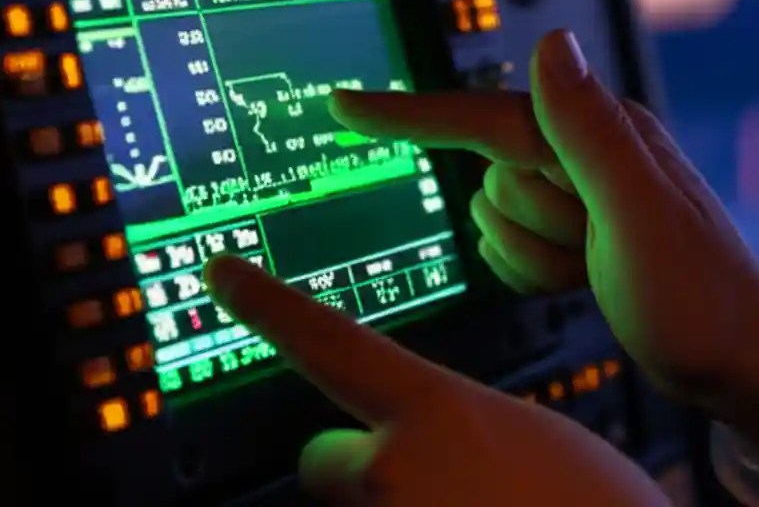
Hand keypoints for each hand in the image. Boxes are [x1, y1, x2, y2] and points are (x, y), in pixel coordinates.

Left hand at [203, 255, 669, 506]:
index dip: (268, 304)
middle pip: (326, 457)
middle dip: (361, 466)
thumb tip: (439, 445)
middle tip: (438, 486)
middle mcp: (389, 471)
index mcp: (434, 412)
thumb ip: (463, 429)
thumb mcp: (539, 439)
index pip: (328, 343)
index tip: (219, 273)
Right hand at [329, 29, 758, 458]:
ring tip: (594, 266)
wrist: (738, 359)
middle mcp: (589, 151)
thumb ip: (588, 129)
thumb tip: (551, 43)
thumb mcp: (639, 214)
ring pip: (494, 219)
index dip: (409, 113)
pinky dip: (535, 272)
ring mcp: (582, 192)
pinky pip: (509, 250)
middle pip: (488, 179)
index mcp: (600, 132)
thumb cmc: (700, 295)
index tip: (343, 103)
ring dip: (534, 255)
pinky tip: (584, 279)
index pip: (482, 116)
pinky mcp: (578, 229)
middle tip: (592, 246)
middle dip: (529, 226)